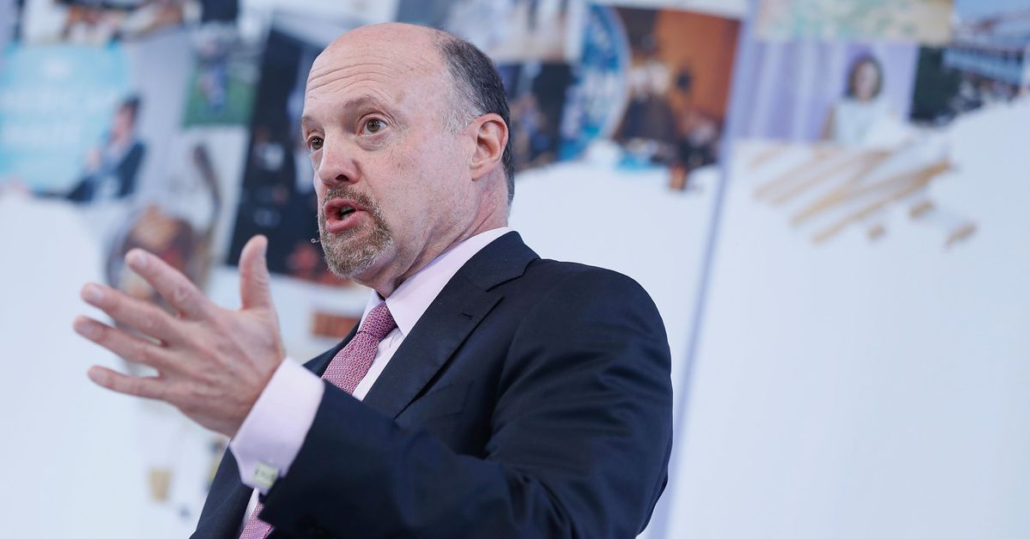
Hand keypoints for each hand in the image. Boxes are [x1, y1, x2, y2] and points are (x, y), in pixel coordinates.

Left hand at [74, 235, 284, 436]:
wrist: (269, 405)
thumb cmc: (264, 355)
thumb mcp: (263, 313)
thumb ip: (255, 276)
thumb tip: (258, 240)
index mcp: (214, 321)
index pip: (181, 291)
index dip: (156, 273)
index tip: (131, 256)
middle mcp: (195, 343)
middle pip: (149, 321)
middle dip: (115, 305)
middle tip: (86, 290)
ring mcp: (184, 371)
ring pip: (137, 352)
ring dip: (106, 337)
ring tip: (78, 322)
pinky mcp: (178, 395)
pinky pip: (141, 389)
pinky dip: (116, 382)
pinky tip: (92, 371)